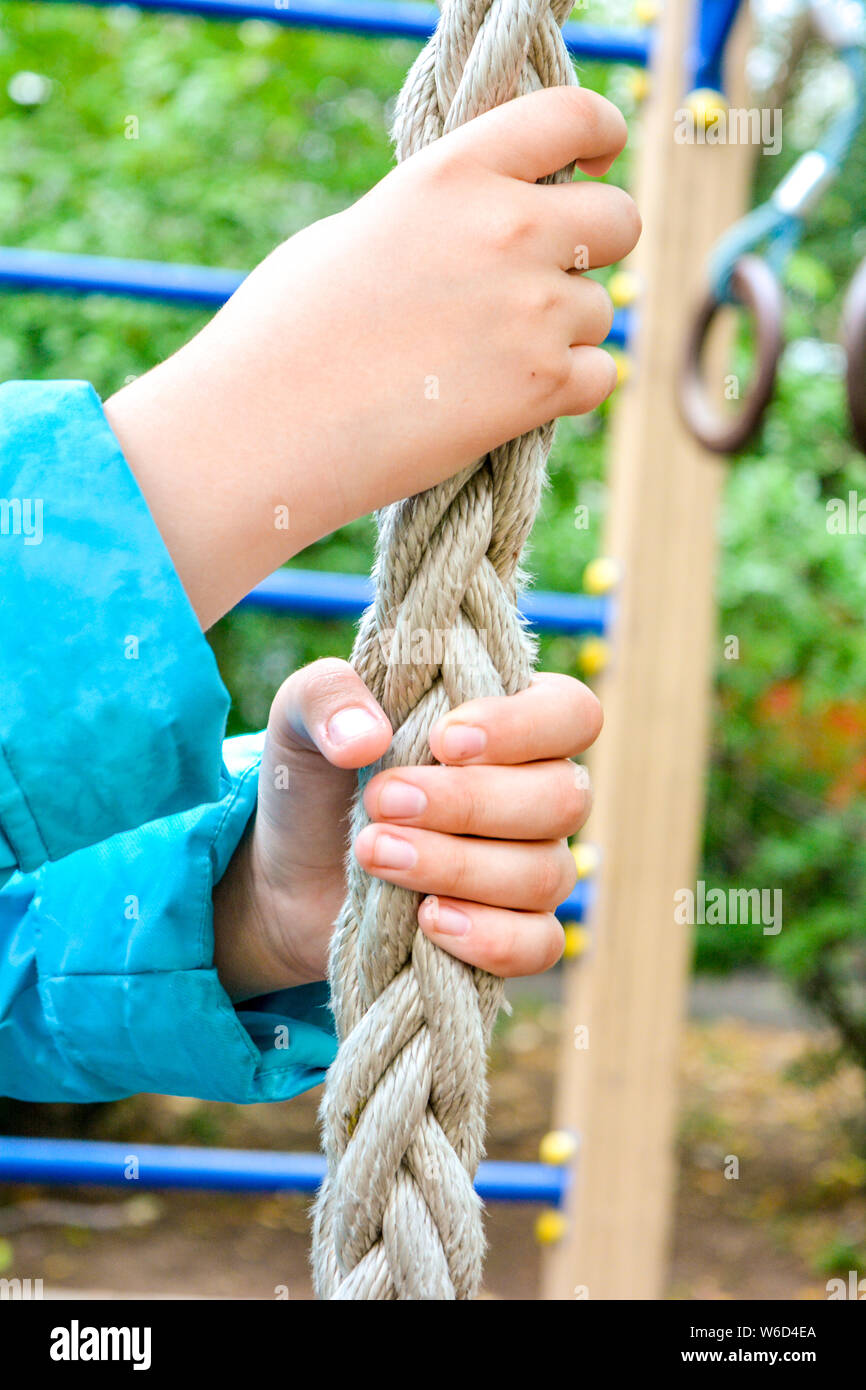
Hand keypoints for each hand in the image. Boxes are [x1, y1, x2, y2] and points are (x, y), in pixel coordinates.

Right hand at [105, 86, 639, 627]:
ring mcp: (530, 309)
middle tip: (549, 278)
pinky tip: (511, 398)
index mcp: (455, 172)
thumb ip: (444, 215)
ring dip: (565, 332)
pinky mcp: (539, 387)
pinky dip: (568, 389)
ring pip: (602, 310)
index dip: (600, 135)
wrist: (267, 428)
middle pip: (620, 218)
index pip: (574, 114)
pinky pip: (600, 375)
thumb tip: (490, 219)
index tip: (594, 161)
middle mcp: (507, 228)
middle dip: (596, 247)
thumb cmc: (288, 333)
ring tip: (488, 358)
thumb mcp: (363, 232)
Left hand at [212, 659, 600, 1000]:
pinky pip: (539, 944)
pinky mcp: (513, 934)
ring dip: (458, 866)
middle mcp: (537, 795)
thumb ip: (326, 698)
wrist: (287, 873)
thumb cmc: (317, 780)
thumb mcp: (301, 719)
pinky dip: (489, 937)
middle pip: (563, 799)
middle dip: (469, 802)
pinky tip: (428, 921)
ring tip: (376, 853)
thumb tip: (366, 737)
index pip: (571, 713)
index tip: (443, 741)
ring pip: (547, 873)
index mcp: (510, 726)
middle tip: (382, 800)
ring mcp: (532, 869)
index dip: (523, 727)